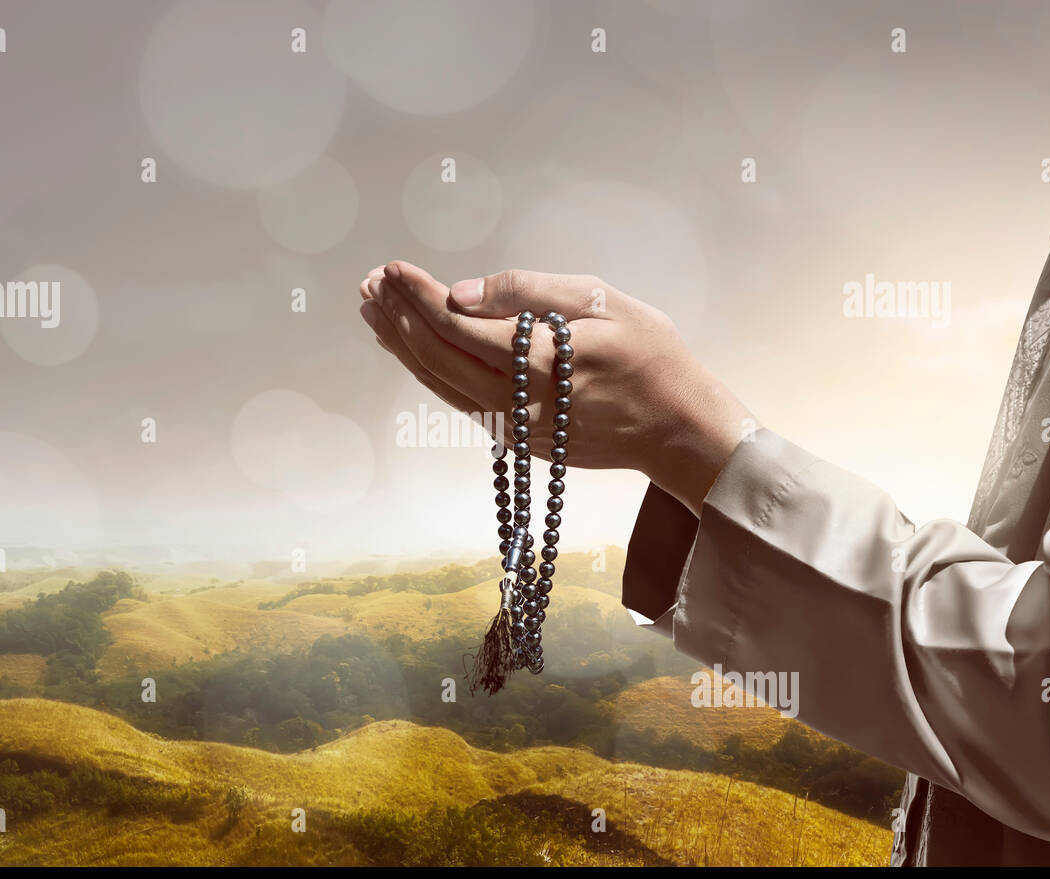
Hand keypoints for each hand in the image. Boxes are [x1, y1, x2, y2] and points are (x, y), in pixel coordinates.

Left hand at [359, 261, 753, 516]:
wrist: (679, 429)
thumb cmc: (651, 355)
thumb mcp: (602, 301)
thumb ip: (529, 293)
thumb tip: (463, 293)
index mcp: (535, 362)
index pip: (454, 326)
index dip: (416, 296)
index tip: (391, 269)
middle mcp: (515, 402)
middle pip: (435, 359)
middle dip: (397, 319)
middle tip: (370, 286)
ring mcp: (514, 427)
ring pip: (440, 385)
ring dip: (403, 348)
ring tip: (375, 313)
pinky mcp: (519, 440)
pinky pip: (460, 401)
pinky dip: (431, 371)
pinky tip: (415, 349)